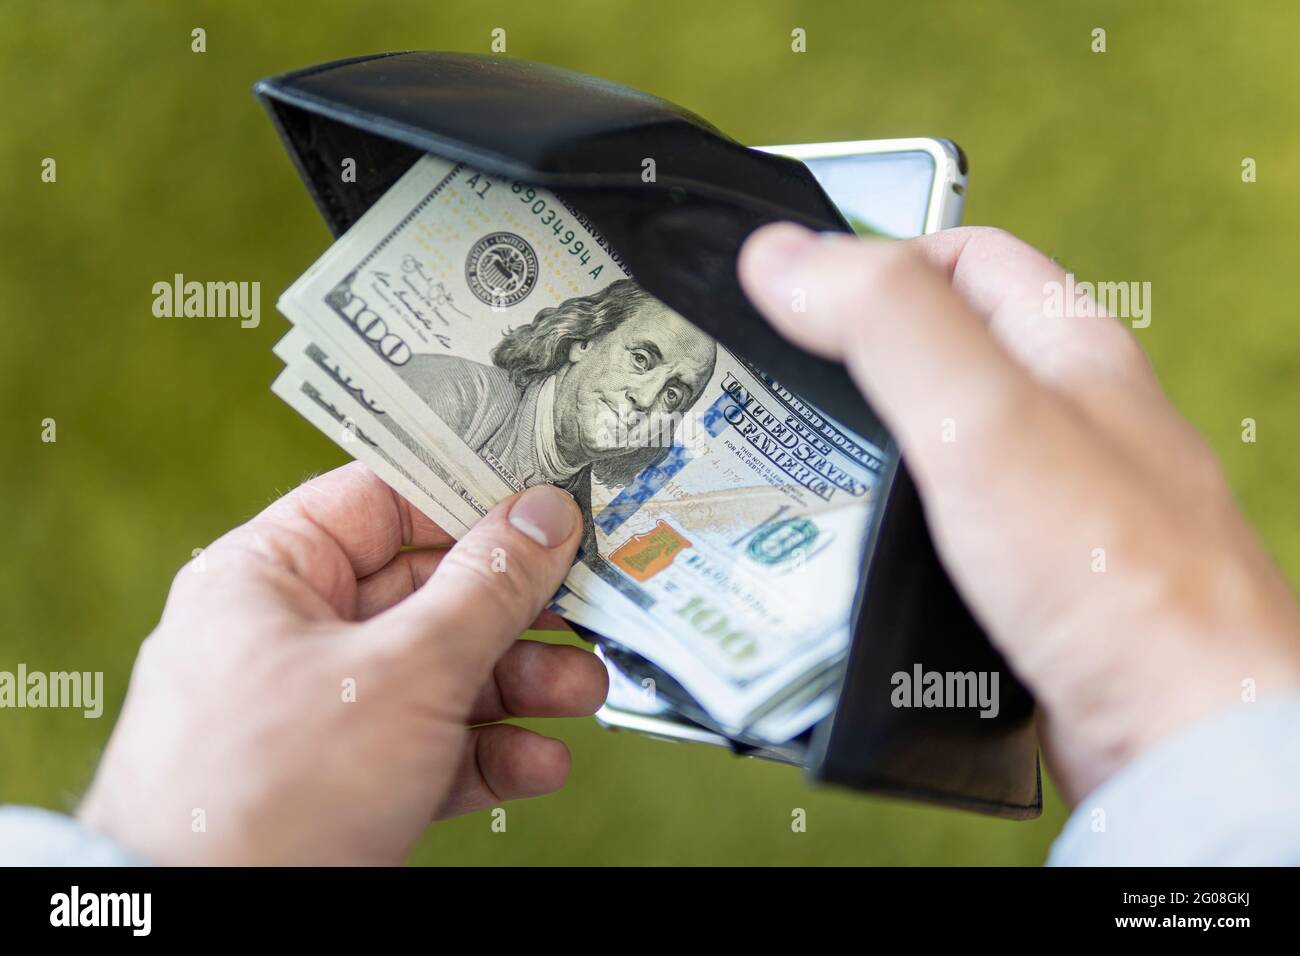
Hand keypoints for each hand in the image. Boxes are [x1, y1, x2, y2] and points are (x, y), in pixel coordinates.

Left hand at [77, 464, 605, 864]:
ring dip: (519, 684)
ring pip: (438, 674)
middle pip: (427, 593)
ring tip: (583, 692)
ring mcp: (318, 714)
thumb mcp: (406, 670)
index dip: (469, 497)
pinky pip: (428, 748)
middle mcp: (291, 636)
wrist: (211, 937)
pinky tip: (540, 764)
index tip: (549, 503)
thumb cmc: (277, 789)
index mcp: (270, 576)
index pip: (381, 501)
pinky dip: (487, 753)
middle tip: (585, 606)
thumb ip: (486, 588)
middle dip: (516, 610)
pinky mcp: (342, 784)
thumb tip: (547, 514)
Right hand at [739, 224, 1299, 801]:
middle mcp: (1064, 420)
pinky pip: (932, 536)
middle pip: (936, 357)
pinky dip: (880, 537)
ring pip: (927, 453)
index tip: (800, 301)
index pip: (965, 258)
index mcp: (1071, 350)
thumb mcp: (985, 417)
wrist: (1179, 739)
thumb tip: (785, 256)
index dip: (878, 260)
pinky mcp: (1022, 584)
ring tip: (787, 475)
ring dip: (855, 458)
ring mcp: (1045, 507)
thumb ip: (887, 322)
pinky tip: (843, 560)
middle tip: (773, 392)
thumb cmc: (1118, 579)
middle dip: (849, 364)